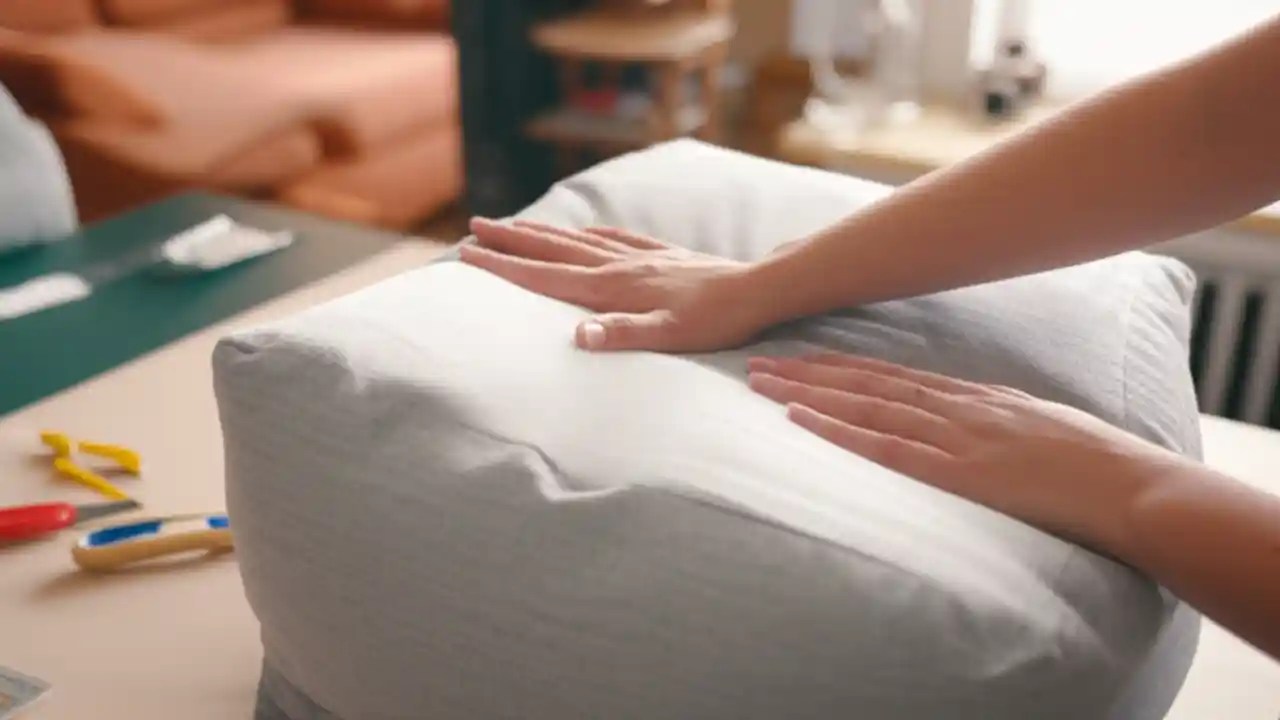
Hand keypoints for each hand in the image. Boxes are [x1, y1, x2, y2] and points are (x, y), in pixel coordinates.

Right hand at [461, 218, 768, 352]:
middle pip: (554, 248)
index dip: (504, 265)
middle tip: (473, 227)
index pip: (546, 275)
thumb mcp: (670, 337)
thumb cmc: (715, 321)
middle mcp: (621, 266)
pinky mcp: (662, 255)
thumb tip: (578, 336)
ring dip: (542, 232)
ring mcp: (641, 257)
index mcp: (614, 287)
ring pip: (579, 240)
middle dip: (511, 239)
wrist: (757, 290)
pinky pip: (615, 237)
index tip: (467, 254)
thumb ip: (623, 335)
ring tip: (513, 223)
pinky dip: (590, 233)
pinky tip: (586, 230)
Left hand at [747, 353, 1185, 555]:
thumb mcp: (1038, 429)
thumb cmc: (1094, 464)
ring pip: (866, 405)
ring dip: (808, 394)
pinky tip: (801, 422)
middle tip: (757, 363)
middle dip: (807, 373)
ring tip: (762, 384)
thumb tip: (969, 425)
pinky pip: (887, 448)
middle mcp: (956, 406)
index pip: (892, 376)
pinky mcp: (961, 471)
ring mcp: (956, 435)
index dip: (840, 367)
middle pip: (866, 382)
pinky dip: (839, 432)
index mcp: (975, 397)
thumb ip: (996, 425)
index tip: (800, 359)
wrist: (1132, 486)